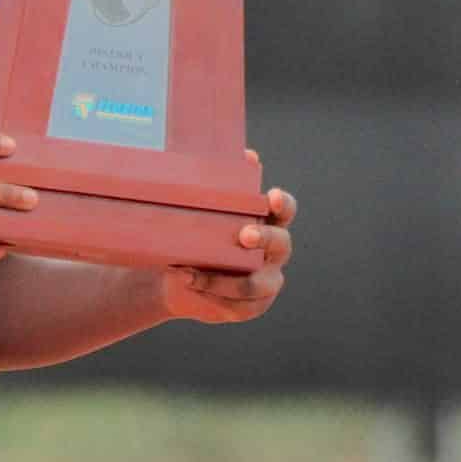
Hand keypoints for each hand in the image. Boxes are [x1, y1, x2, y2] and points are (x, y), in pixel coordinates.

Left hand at [161, 181, 295, 324]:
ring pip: (256, 283)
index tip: (272, 196)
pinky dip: (211, 296)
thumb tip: (246, 155)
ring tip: (188, 272)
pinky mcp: (251, 306)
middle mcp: (273, 251)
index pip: (284, 210)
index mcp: (266, 222)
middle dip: (264, 238)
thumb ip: (219, 185)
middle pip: (280, 243)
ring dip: (222, 279)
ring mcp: (266, 280)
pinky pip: (237, 305)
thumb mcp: (201, 211)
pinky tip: (189, 285)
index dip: (282, 204)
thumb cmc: (195, 235)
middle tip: (244, 235)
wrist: (176, 278)